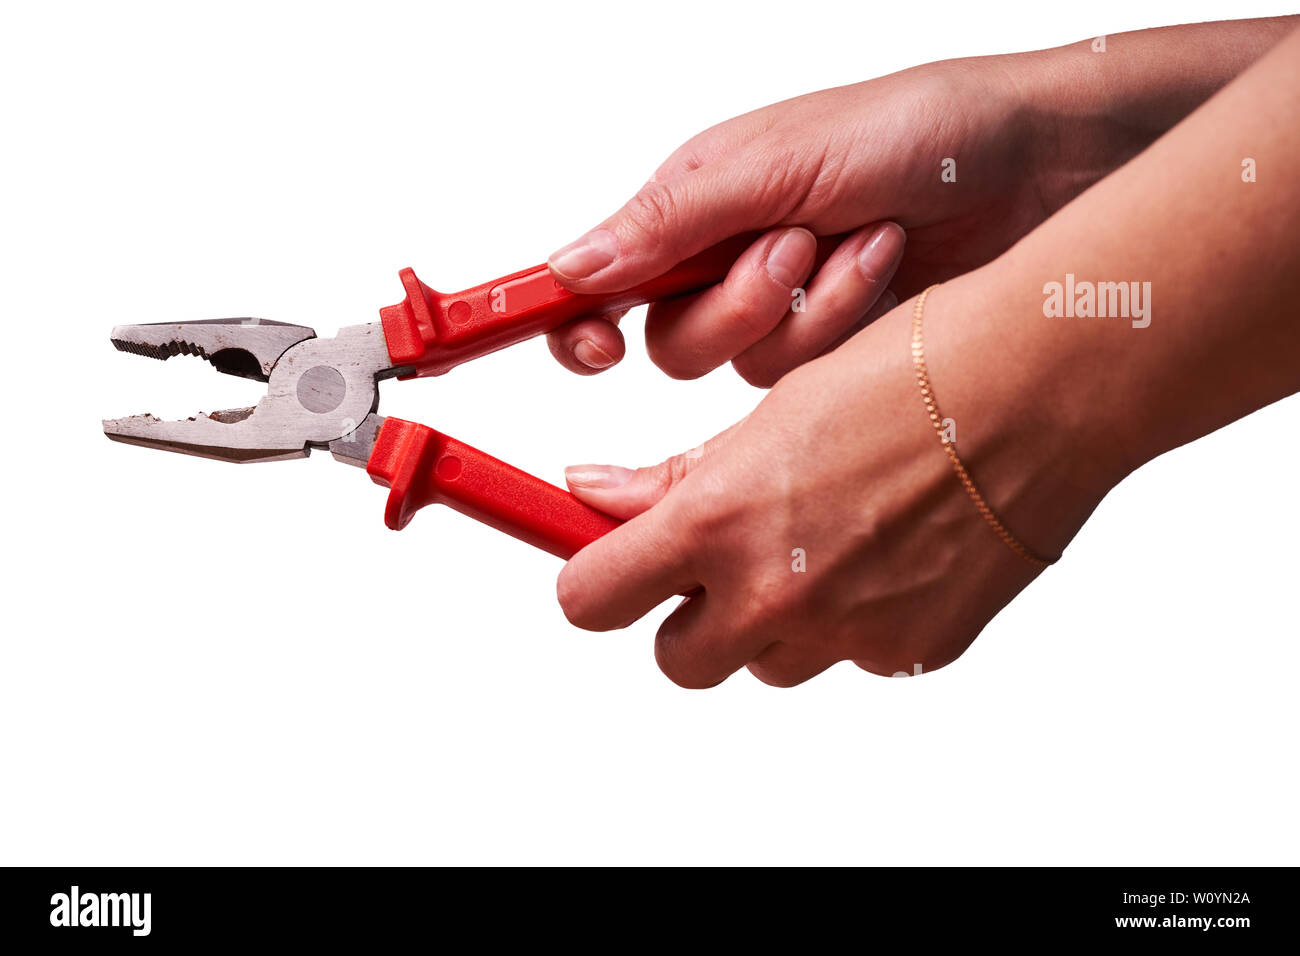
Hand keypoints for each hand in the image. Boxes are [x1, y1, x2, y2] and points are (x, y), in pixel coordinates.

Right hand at [546, 55, 1048, 384]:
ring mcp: (786, 309)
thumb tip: (570, 267)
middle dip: (735, 305)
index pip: (601, 281)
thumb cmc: (913, 129)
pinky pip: (807, 378)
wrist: (1033, 163)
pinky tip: (887, 267)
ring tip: (865, 242)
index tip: (596, 346)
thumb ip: (670, 221)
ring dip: (809, 308)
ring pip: (743, 369)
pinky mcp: (838, 349)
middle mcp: (728, 262)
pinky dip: (848, 322)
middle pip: (672, 343)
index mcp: (695, 206)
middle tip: (793, 249)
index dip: (579, 323)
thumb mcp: (777, 162)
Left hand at [555, 271, 1119, 686]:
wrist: (1041, 390)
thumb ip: (673, 477)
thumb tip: (591, 494)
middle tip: (720, 562)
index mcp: (719, 522)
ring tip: (823, 541)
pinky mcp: (912, 654)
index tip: (603, 563)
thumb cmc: (908, 372)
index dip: (591, 582)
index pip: (591, 599)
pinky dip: (851, 619)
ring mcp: (847, 635)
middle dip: (686, 617)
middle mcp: (776, 595)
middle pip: (676, 660)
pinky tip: (888, 552)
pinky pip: (849, 657)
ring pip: (767, 665)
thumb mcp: (770, 410)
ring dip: (772, 622)